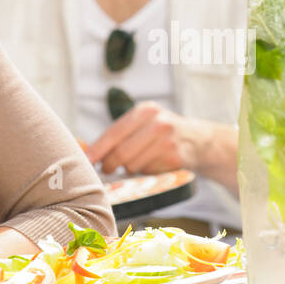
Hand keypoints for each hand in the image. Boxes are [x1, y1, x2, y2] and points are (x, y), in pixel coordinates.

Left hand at [85, 101, 209, 174]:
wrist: (198, 140)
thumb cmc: (160, 131)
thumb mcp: (143, 122)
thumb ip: (119, 133)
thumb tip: (87, 149)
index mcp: (144, 111)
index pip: (114, 133)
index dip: (98, 149)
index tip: (86, 160)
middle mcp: (157, 123)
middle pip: (122, 152)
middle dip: (110, 164)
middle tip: (106, 169)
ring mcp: (168, 142)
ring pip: (133, 165)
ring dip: (130, 168)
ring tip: (139, 160)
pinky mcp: (175, 159)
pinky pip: (148, 173)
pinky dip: (146, 172)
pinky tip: (154, 164)